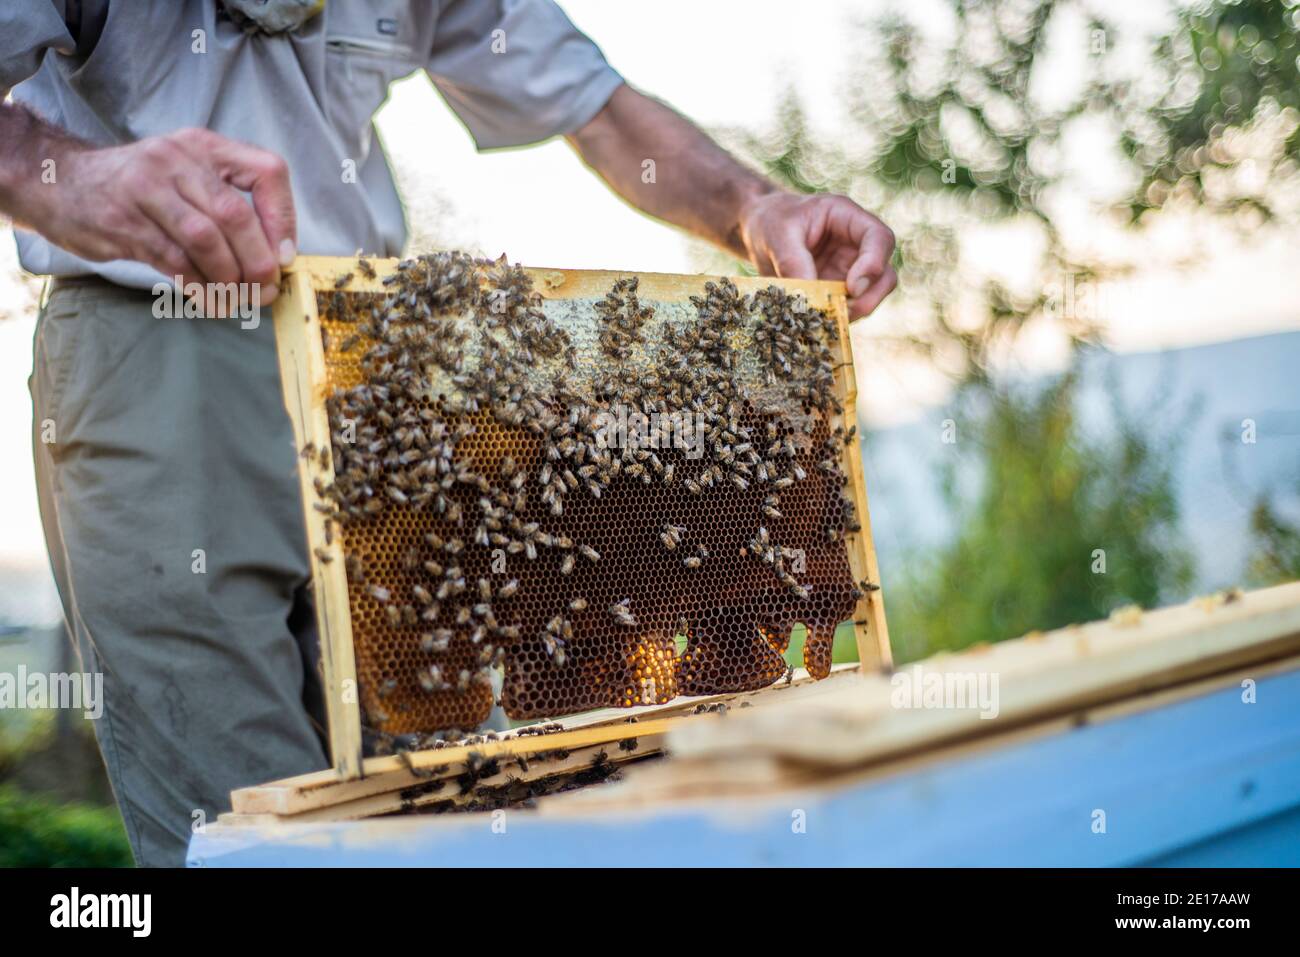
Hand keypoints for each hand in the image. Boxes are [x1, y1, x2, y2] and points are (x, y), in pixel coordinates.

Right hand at [34, 127, 295, 311]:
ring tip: (236, 298)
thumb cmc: (140, 188)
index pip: (268, 172)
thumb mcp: (186, 175)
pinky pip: (173, 261)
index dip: (284, 220)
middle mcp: (177, 161)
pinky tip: (208, 299)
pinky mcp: (122, 222)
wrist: (59, 182)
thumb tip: (277, 259)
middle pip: (237, 215)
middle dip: (258, 262)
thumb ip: (229, 205)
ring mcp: (146, 189)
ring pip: (206, 240)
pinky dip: (199, 286)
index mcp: (204, 147)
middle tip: (264, 290)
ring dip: (229, 278)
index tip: (284, 256)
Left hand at [738, 191, 896, 318]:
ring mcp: (848, 270)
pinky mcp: (836, 291)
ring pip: (871, 296)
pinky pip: (847, 309)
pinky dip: (837, 319)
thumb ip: (793, 261)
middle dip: (870, 296)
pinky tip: (816, 322)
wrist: (758, 232)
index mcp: (846, 218)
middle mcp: (855, 245)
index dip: (874, 263)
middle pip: (884, 273)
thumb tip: (810, 298)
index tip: (853, 287)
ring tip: (824, 318)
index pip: (879, 237)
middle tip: (845, 311)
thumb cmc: (770, 221)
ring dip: (854, 312)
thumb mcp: (777, 235)